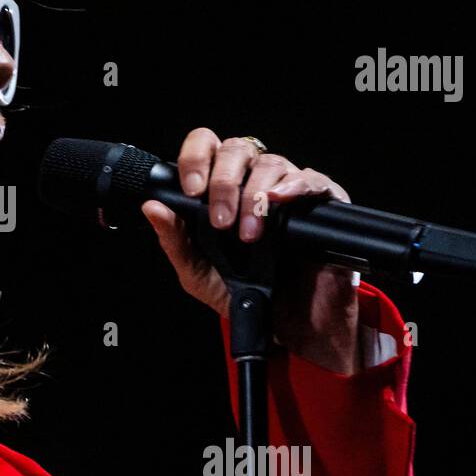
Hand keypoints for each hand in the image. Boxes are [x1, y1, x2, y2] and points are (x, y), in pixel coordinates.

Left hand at [142, 128, 362, 375]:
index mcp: (222, 191)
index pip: (207, 148)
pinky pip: (313, 180)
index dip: (196, 158)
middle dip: (224, 182)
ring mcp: (289, 192)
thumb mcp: (198, 273)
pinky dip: (295, 186)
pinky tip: (280, 201)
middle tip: (221, 222)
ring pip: (272, 163)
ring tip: (250, 235)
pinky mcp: (324, 205)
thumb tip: (151, 207)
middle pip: (238, 149)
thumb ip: (175, 240)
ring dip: (255, 196)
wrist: (287, 327)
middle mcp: (254, 183)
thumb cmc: (243, 296)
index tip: (192, 191)